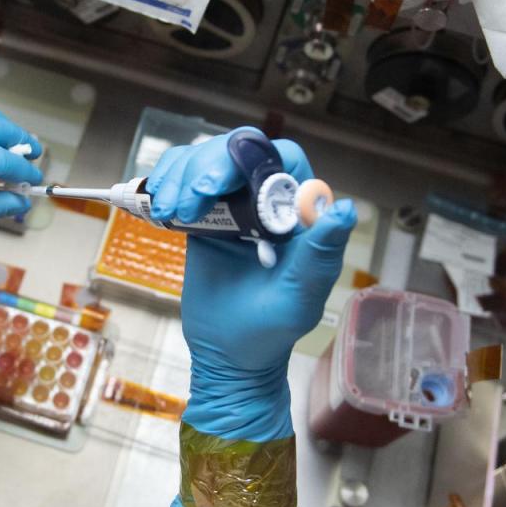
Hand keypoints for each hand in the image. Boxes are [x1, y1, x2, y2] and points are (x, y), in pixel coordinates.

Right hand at [146, 128, 355, 440]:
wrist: (228, 355)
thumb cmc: (271, 331)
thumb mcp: (299, 298)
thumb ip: (319, 256)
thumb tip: (346, 211)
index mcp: (298, 213)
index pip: (281, 158)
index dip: (250, 157)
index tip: (219, 186)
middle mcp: (265, 200)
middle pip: (235, 150)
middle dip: (205, 167)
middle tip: (188, 205)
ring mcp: (230, 204)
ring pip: (202, 158)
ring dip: (179, 175)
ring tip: (171, 211)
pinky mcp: (200, 214)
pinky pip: (180, 178)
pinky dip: (164, 182)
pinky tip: (159, 208)